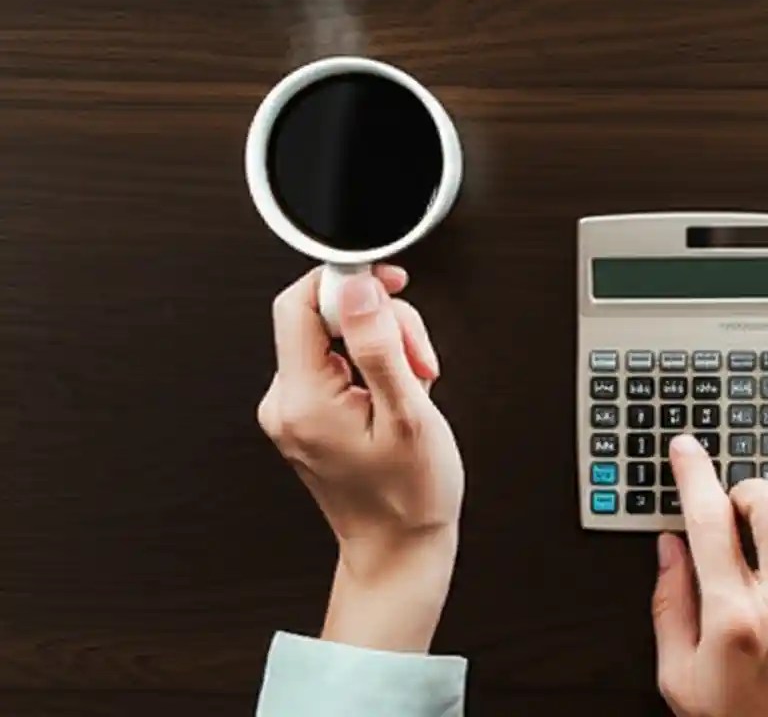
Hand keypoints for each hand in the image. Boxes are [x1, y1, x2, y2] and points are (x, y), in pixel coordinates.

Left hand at [258, 265, 464, 652]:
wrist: (398, 550)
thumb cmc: (409, 498)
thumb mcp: (408, 415)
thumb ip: (378, 345)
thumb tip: (356, 289)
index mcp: (303, 401)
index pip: (300, 305)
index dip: (346, 282)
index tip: (388, 284)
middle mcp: (286, 404)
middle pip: (323, 318)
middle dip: (380, 323)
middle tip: (418, 359)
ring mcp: (294, 410)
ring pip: (335, 338)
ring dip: (382, 346)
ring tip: (414, 384)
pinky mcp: (308, 414)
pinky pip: (337, 364)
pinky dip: (373, 367)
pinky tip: (397, 394)